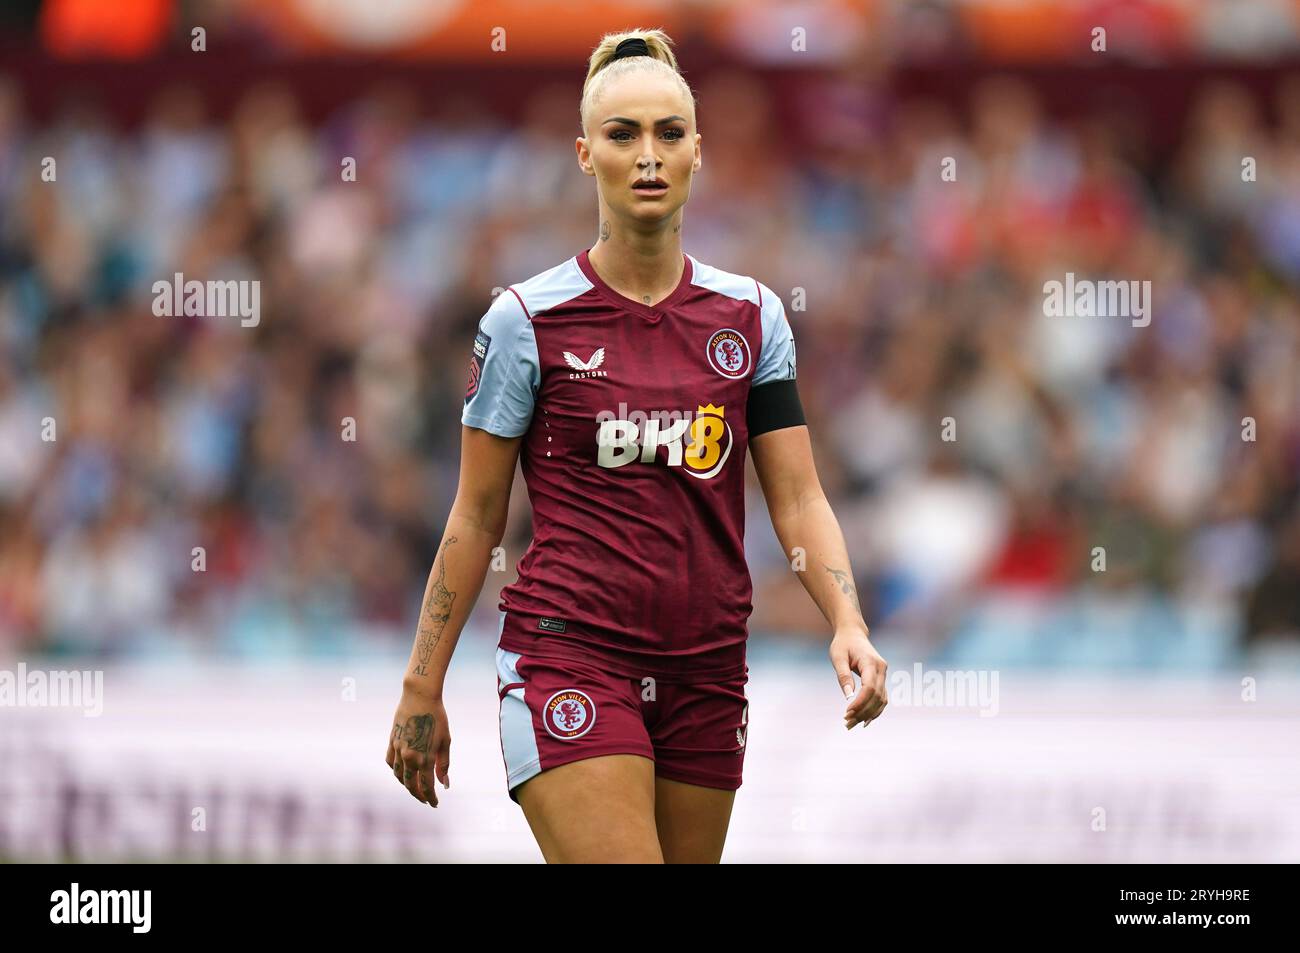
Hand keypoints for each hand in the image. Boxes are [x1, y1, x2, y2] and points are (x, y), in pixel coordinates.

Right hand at [386, 689, 450, 806]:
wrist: (419, 697)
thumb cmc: (438, 717)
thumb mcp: (446, 741)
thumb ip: (443, 764)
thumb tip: (444, 784)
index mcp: (425, 758)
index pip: (427, 786)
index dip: (431, 798)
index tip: (435, 804)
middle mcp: (409, 757)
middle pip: (411, 785)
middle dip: (419, 795)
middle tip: (425, 800)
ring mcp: (398, 749)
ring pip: (399, 776)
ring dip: (406, 785)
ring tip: (414, 788)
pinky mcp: (391, 741)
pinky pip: (390, 762)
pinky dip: (395, 770)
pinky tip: (401, 772)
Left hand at [830, 625, 887, 729]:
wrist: (853, 633)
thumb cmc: (843, 644)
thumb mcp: (838, 657)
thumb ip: (844, 676)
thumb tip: (849, 697)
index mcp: (871, 662)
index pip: (870, 687)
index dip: (860, 702)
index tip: (847, 712)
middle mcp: (881, 669)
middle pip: (876, 696)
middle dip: (863, 712)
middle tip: (847, 723)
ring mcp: (883, 674)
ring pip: (881, 700)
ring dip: (868, 714)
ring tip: (852, 724)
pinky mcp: (881, 679)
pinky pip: (881, 698)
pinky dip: (874, 710)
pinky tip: (864, 720)